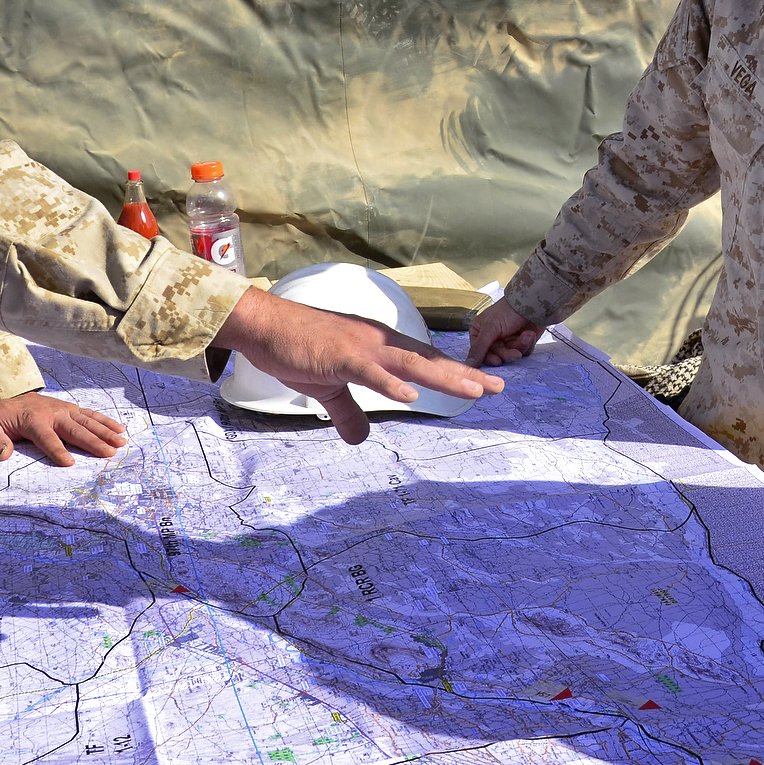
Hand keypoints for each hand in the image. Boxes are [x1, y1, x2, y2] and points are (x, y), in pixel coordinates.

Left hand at [0, 391, 127, 465]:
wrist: (7, 393)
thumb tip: (3, 455)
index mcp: (33, 420)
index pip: (47, 438)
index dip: (57, 450)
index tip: (70, 463)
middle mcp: (53, 414)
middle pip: (75, 430)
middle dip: (92, 442)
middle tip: (108, 453)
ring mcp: (64, 410)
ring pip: (88, 422)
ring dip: (105, 432)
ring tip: (121, 442)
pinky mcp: (71, 409)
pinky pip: (91, 415)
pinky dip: (106, 421)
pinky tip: (120, 429)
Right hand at [214, 287, 503, 444]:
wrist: (265, 325)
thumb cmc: (298, 348)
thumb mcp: (327, 388)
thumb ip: (347, 412)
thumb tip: (359, 439)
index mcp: (379, 349)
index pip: (425, 362)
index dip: (455, 374)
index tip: (485, 384)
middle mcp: (379, 344)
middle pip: (429, 361)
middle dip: (464, 375)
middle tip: (499, 387)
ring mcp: (361, 349)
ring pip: (410, 364)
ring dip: (443, 377)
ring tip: (473, 390)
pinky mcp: (339, 358)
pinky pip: (369, 372)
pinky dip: (390, 382)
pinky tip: (411, 395)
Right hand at [465, 297, 544, 366]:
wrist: (531, 304)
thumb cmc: (507, 311)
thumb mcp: (490, 328)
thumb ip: (479, 348)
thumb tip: (468, 365)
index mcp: (479, 332)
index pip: (479, 352)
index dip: (489, 358)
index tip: (497, 360)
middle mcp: (492, 338)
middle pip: (497, 356)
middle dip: (507, 353)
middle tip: (516, 353)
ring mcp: (507, 341)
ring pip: (511, 356)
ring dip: (519, 346)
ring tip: (526, 336)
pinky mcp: (521, 343)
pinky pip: (523, 352)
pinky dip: (527, 344)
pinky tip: (529, 333)